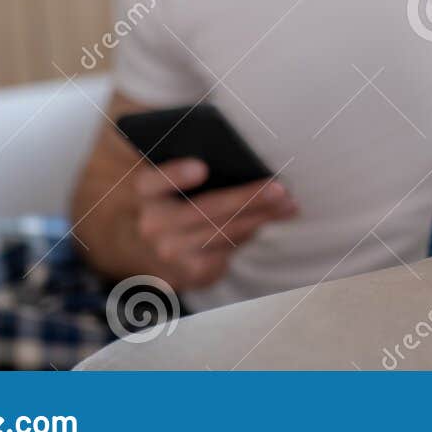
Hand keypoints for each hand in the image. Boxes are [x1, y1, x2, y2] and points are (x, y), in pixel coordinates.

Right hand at [131, 159, 297, 290]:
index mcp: (143, 191)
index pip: (154, 180)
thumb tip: (238, 158)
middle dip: (248, 199)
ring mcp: (170, 253)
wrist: (145, 247)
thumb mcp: (165, 178)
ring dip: (261, 217)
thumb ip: (187, 164)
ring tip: (288, 204)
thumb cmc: (168, 198)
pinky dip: (251, 232)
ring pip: (225, 232)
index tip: (201, 167)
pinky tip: (268, 219)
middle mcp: (152, 225)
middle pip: (206, 210)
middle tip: (279, 189)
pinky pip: (229, 250)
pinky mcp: (190, 273)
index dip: (176, 175)